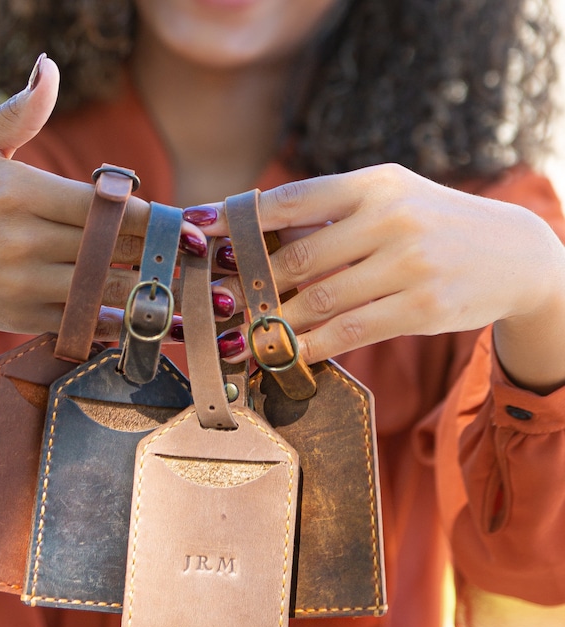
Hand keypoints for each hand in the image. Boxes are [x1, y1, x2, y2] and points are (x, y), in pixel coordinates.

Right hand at [0, 55, 204, 365]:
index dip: (148, 218)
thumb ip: (18, 114)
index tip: (180, 224)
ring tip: (175, 289)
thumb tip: (50, 67)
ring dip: (142, 291)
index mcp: (17, 191)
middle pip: (108, 248)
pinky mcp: (15, 316)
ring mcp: (18, 282)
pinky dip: (109, 322)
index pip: (102, 207)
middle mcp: (20, 239)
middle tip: (193, 257)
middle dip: (155, 253)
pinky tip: (135, 320)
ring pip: (99, 289)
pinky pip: (76, 321)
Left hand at [189, 164, 564, 391]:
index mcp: (375, 184)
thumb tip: (259, 235)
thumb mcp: (392, 199)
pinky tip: (288, 352)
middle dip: (249, 286)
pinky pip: (348, 333)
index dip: (239, 220)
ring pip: (317, 301)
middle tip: (218, 303)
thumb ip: (333, 214)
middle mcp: (390, 218)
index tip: (200, 233)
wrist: (516, 254)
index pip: (291, 200)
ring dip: (274, 322)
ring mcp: (408, 264)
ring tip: (246, 333)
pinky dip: (310, 346)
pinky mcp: (421, 309)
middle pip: (295, 259)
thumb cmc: (437, 225)